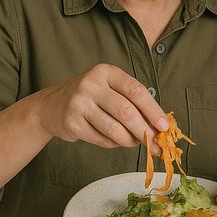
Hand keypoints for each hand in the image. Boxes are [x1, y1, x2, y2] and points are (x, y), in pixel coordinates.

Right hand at [35, 63, 168, 149]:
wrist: (51, 106)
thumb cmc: (92, 97)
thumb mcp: (110, 89)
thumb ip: (134, 103)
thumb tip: (159, 127)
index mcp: (106, 72)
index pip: (136, 91)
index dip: (153, 111)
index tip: (165, 126)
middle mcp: (91, 85)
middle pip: (127, 112)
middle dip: (145, 131)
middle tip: (156, 143)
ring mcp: (79, 104)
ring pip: (115, 129)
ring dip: (130, 140)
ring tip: (135, 142)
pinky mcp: (72, 123)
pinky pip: (102, 139)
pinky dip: (114, 144)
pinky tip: (116, 140)